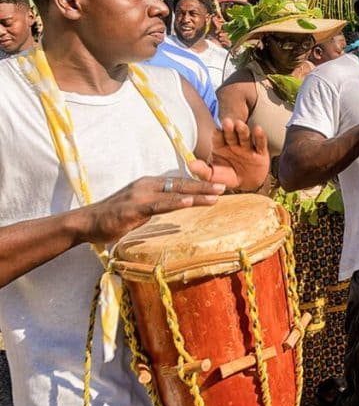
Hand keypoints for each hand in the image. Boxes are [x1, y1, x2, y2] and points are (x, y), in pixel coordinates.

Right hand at [74, 177, 224, 244]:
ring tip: (216, 196)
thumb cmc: (113, 218)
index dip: (199, 184)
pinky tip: (189, 202)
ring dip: (196, 194)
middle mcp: (147, 185)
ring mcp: (140, 195)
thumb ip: (157, 207)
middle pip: (181, 184)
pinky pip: (159, 205)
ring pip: (174, 193)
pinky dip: (176, 203)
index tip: (218, 186)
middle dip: (204, 185)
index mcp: (149, 185)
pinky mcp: (133, 208)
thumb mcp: (140, 209)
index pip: (179, 183)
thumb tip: (175, 209)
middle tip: (225, 187)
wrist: (85, 222)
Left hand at [192, 118, 270, 190]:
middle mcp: (233, 144)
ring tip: (240, 124)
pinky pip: (260, 144)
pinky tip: (258, 129)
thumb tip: (190, 165)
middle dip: (229, 129)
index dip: (218, 134)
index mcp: (221, 147)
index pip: (218, 138)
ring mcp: (247, 148)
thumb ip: (202, 170)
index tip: (217, 131)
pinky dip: (260, 136)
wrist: (246, 184)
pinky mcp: (260, 153)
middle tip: (227, 122)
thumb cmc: (227, 178)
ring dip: (242, 130)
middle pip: (231, 135)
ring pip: (245, 137)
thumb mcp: (212, 176)